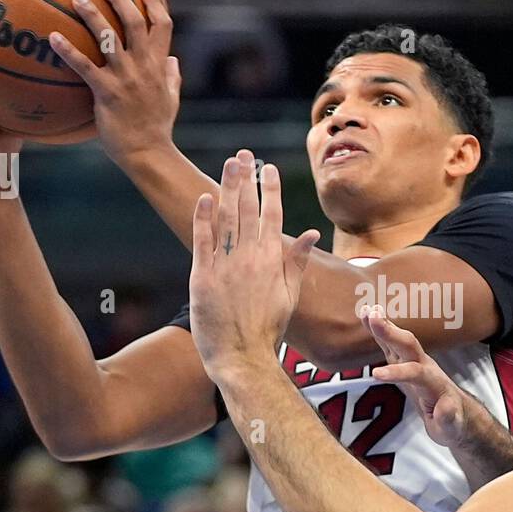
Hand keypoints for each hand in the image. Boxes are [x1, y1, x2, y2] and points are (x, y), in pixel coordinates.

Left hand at [48, 0, 179, 164]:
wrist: (148, 153)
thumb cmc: (157, 128)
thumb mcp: (172, 100)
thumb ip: (173, 78)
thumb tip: (174, 60)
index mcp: (159, 66)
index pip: (162, 26)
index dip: (153, 3)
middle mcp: (144, 67)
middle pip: (135, 23)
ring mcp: (126, 79)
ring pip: (109, 38)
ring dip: (92, 15)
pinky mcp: (106, 93)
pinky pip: (84, 66)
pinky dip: (67, 50)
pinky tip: (52, 37)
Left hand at [188, 151, 319, 383]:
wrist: (241, 356)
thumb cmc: (268, 329)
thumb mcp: (289, 295)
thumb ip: (297, 262)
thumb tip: (310, 233)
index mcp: (273, 261)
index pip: (272, 215)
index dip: (270, 189)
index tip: (268, 168)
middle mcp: (250, 258)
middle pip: (248, 209)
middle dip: (246, 179)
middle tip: (244, 156)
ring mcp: (225, 266)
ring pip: (226, 218)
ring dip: (227, 188)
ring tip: (228, 165)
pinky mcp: (202, 277)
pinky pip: (203, 240)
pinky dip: (204, 217)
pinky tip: (205, 196)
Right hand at [361, 305, 470, 447]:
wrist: (456, 415)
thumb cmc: (452, 424)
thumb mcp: (452, 428)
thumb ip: (448, 418)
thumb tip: (445, 409)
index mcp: (434, 383)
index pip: (416, 373)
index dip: (397, 372)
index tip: (375, 375)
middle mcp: (425, 367)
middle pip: (408, 346)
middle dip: (391, 332)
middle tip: (373, 317)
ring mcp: (414, 363)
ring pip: (399, 342)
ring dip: (383, 326)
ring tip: (365, 311)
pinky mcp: (404, 364)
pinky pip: (390, 346)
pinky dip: (379, 333)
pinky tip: (366, 317)